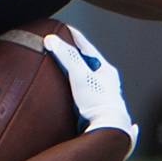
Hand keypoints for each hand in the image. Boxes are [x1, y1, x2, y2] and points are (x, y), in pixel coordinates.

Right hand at [47, 28, 137, 155]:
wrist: (110, 132)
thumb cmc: (98, 103)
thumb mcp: (80, 76)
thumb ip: (67, 57)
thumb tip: (51, 39)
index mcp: (106, 72)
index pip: (88, 48)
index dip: (76, 37)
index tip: (66, 28)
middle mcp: (110, 84)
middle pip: (92, 65)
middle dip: (81, 57)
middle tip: (68, 48)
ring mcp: (107, 99)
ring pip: (95, 82)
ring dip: (86, 76)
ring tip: (74, 73)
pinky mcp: (102, 113)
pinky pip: (96, 99)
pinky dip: (91, 95)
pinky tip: (93, 100)